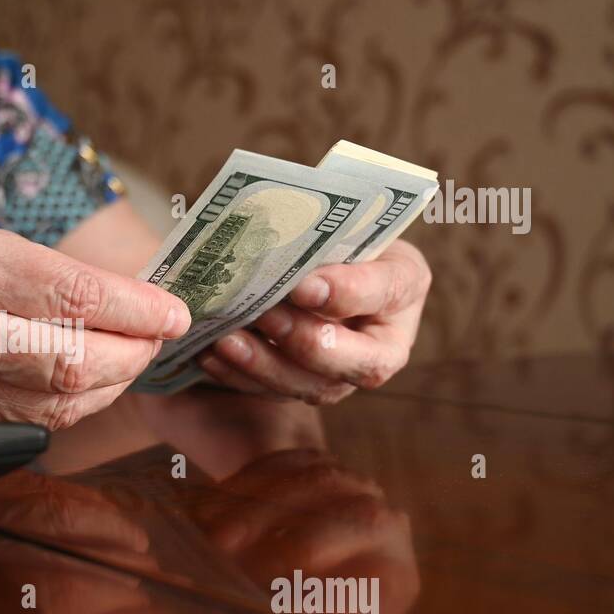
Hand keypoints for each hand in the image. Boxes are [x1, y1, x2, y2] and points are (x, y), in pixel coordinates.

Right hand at [0, 215, 190, 429]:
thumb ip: (44, 268)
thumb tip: (128, 295)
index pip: (71, 293)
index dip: (136, 307)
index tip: (174, 310)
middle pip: (72, 362)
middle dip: (134, 353)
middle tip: (157, 335)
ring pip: (59, 404)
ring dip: (113, 383)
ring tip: (131, 355)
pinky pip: (33, 425)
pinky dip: (76, 406)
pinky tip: (91, 382)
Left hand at [197, 239, 430, 404]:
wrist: (302, 256)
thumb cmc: (324, 230)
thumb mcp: (335, 222)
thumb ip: (322, 237)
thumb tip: (278, 257)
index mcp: (404, 284)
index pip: (386, 291)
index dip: (348, 292)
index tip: (305, 285)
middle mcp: (384, 340)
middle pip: (361, 362)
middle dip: (307, 340)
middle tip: (266, 314)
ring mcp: (344, 372)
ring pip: (312, 386)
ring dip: (265, 364)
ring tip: (227, 339)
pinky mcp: (303, 387)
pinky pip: (273, 391)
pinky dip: (239, 375)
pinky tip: (209, 354)